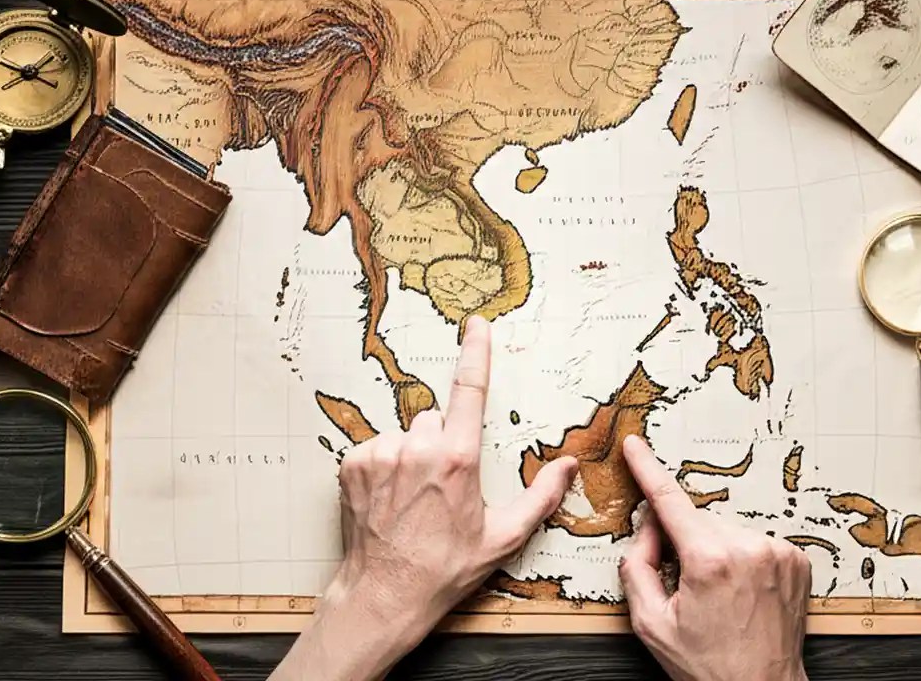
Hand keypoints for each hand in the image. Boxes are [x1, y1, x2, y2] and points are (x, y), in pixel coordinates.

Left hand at [269, 316, 578, 680]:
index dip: (475, 352)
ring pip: (404, 435)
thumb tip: (569, 466)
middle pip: (435, 420)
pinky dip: (383, 467)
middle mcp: (417, 448)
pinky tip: (389, 500)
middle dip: (441, 444)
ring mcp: (380, 454)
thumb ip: (541, 496)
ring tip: (411, 501)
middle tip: (440, 488)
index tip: (476, 326)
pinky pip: (375, 448)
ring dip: (409, 457)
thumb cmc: (444, 569)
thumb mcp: (503, 537)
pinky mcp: (352, 464)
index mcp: (458, 458)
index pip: (469, 390)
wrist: (384, 595)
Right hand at [619, 435, 809, 680]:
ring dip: (715, 551)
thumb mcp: (651, 623)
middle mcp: (748, 548)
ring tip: (720, 596)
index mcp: (709, 561)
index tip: (636, 447)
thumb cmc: (710, 667)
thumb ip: (637, 567)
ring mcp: (777, 552)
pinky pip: (753, 541)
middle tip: (685, 585)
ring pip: (726, 530)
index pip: (670, 501)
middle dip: (684, 542)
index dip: (647, 469)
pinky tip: (741, 591)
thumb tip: (646, 531)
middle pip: (698, 521)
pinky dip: (741, 558)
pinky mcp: (795, 559)